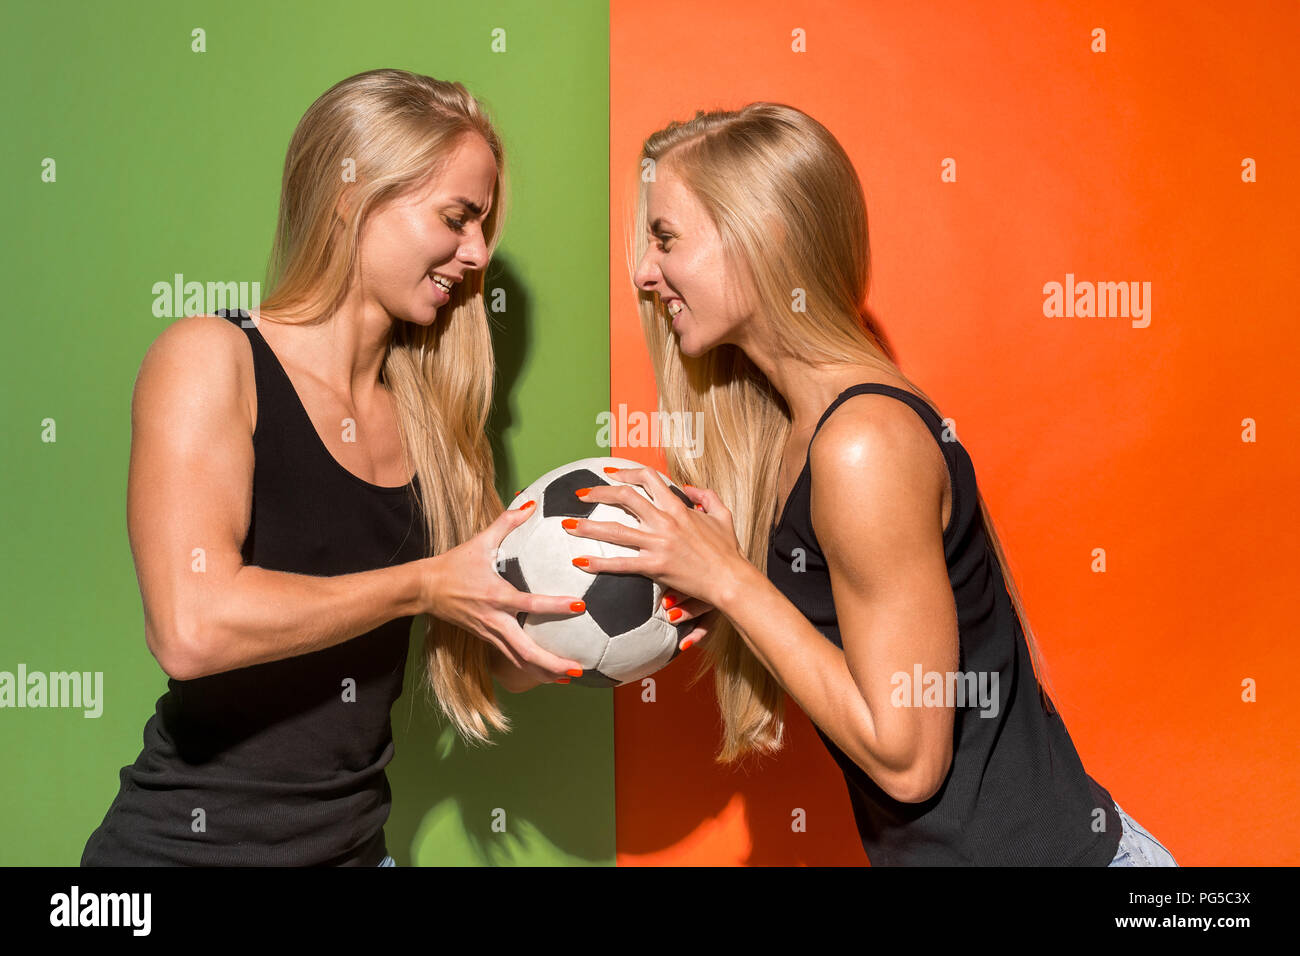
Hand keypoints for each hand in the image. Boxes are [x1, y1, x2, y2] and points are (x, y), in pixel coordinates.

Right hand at [420, 500, 587, 683]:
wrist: (424, 589)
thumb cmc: (454, 564)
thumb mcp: (479, 540)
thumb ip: (506, 521)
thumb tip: (529, 501)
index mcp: (496, 595)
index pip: (530, 603)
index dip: (555, 606)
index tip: (579, 606)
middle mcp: (494, 620)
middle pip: (525, 651)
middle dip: (551, 663)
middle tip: (577, 669)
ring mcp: (489, 633)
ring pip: (518, 661)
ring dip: (544, 672)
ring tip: (570, 677)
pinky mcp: (486, 639)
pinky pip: (511, 658)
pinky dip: (530, 668)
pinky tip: (548, 672)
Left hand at [561, 465, 745, 643]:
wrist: (731, 579)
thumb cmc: (728, 550)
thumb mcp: (722, 515)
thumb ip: (706, 496)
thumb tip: (688, 487)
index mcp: (678, 506)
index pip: (648, 478)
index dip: (625, 471)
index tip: (610, 472)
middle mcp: (665, 521)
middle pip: (624, 497)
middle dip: (598, 493)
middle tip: (580, 495)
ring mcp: (658, 543)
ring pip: (615, 530)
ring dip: (588, 527)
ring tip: (567, 525)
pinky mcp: (655, 567)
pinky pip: (620, 564)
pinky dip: (598, 564)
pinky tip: (579, 563)